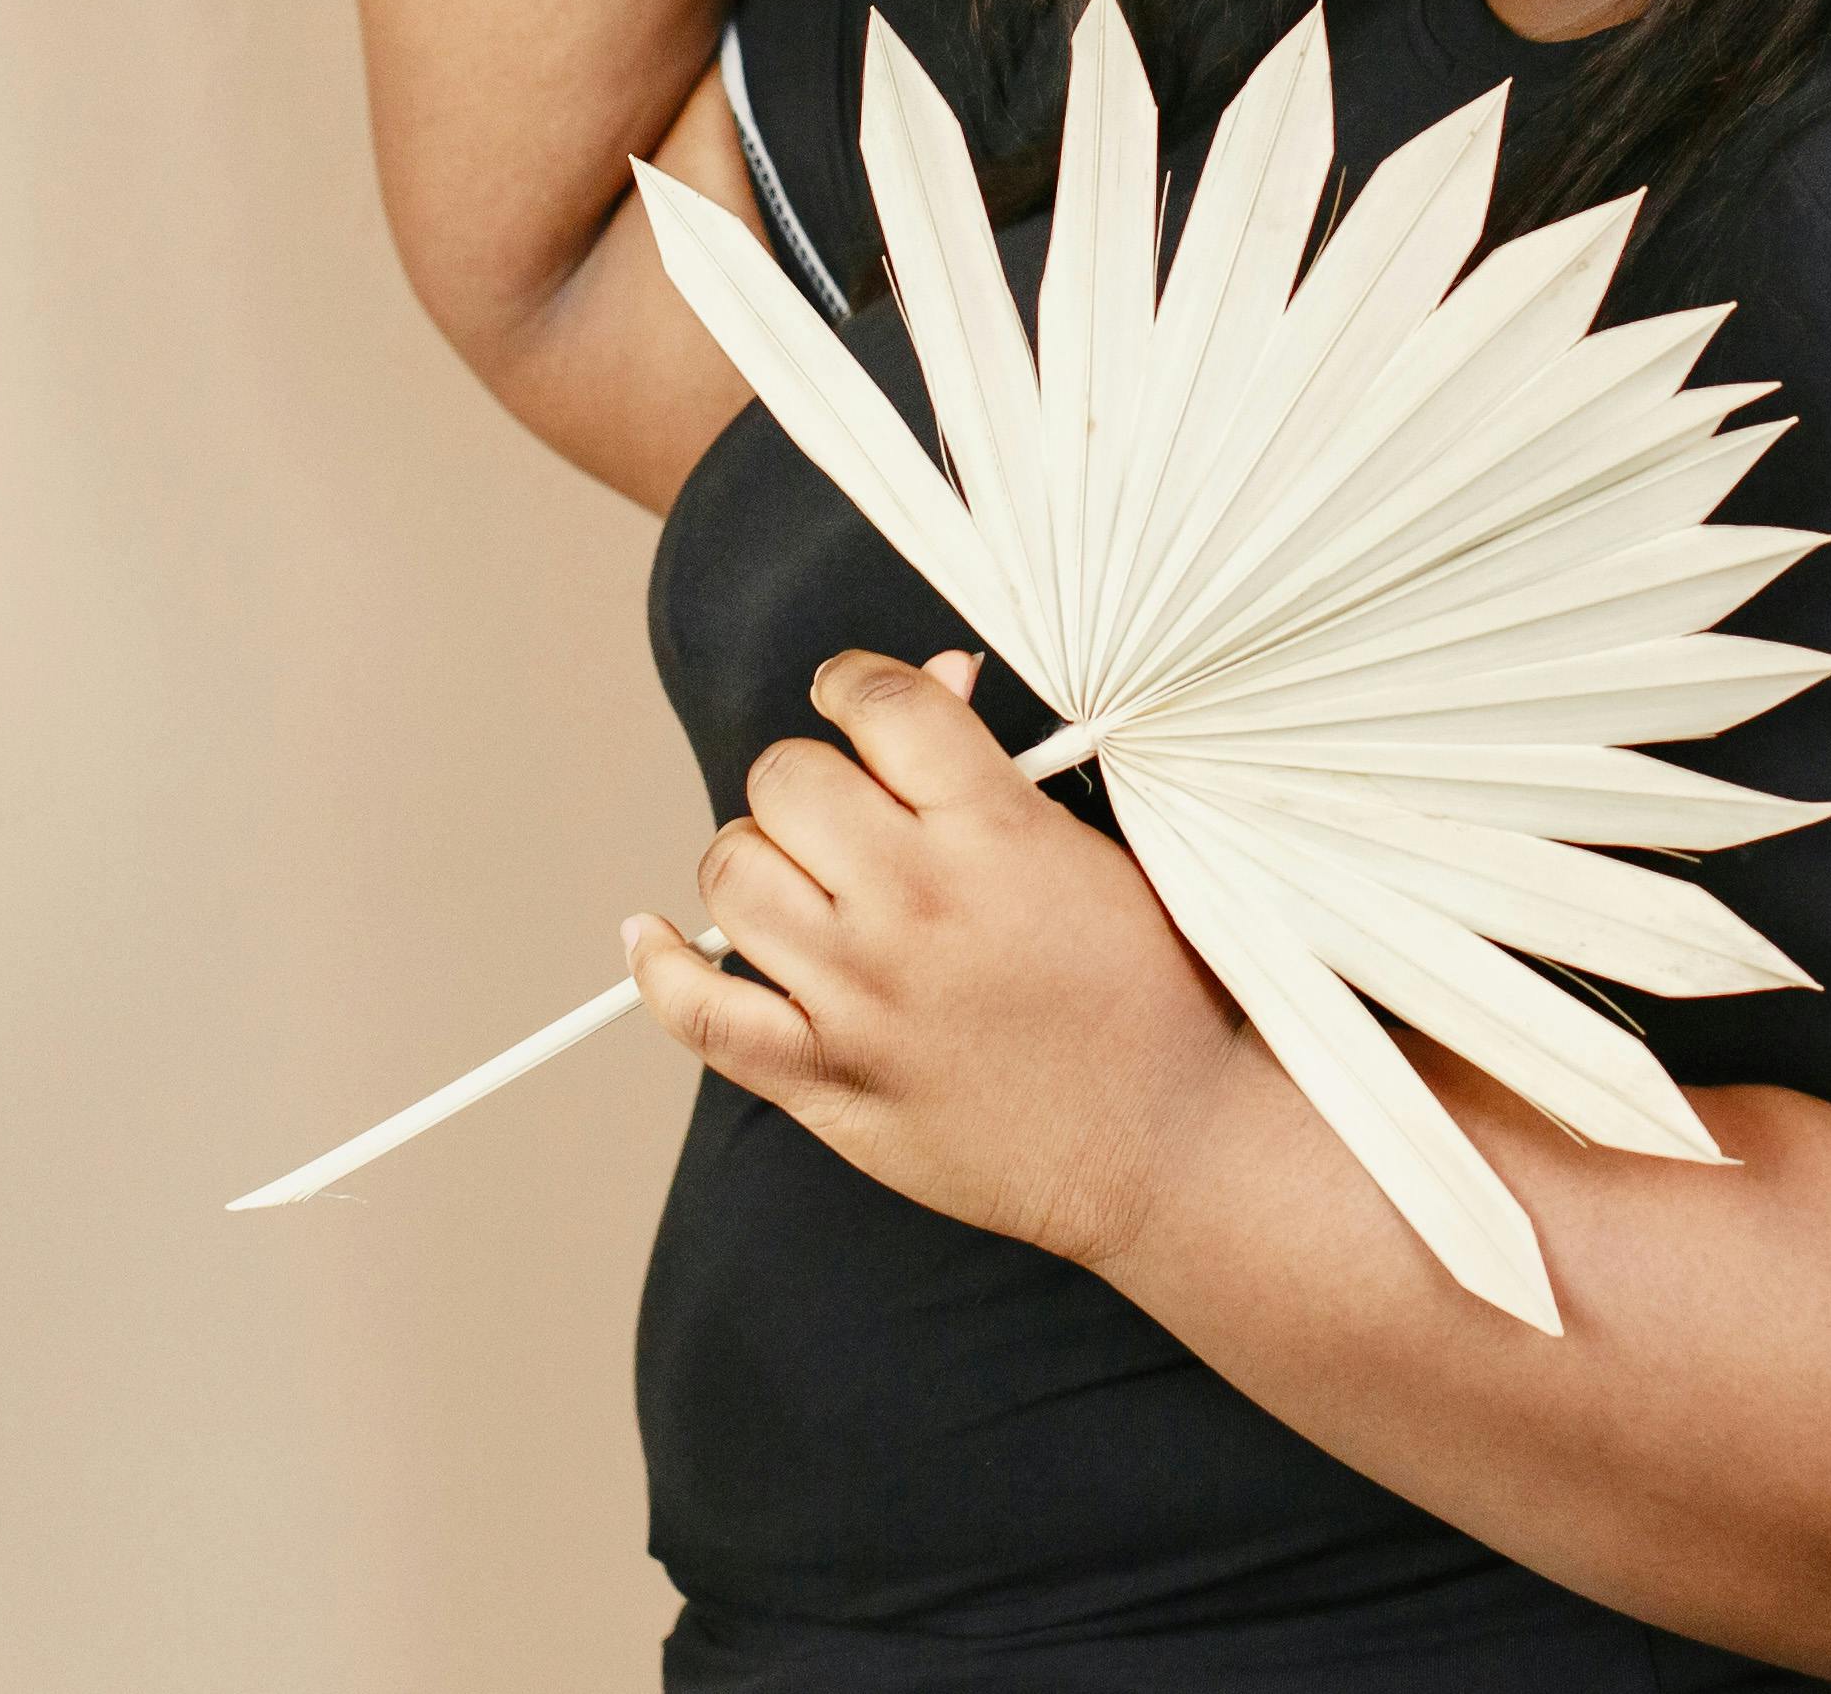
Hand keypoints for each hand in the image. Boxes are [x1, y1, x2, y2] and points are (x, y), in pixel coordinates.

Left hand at [625, 650, 1259, 1272]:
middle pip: (788, 779)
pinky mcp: (827, 1082)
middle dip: (815, 779)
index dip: (858, 684)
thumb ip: (1001, 771)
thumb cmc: (1155, 997)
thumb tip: (934, 680)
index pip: (880, 704)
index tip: (858, 699)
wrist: (1176, 1149)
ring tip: (804, 879)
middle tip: (854, 813)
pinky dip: (660, 969)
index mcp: (993, 835)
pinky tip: (654, 936)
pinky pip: (699, 1014)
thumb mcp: (1097, 855)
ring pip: (731, 874)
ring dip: (759, 859)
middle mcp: (912, 908)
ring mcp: (859, 999)